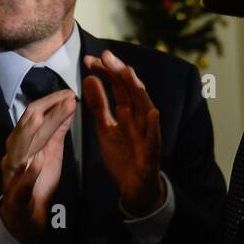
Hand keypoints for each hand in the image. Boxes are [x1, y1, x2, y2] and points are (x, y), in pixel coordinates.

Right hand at [0, 89, 75, 243]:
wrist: (25, 217)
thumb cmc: (36, 182)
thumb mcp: (50, 151)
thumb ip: (57, 129)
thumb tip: (68, 105)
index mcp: (23, 143)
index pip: (33, 115)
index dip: (50, 102)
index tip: (69, 92)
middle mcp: (14, 154)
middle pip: (26, 129)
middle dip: (45, 112)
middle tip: (66, 99)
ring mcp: (13, 175)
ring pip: (18, 152)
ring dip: (30, 136)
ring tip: (41, 121)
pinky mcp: (17, 195)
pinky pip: (21, 184)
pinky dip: (28, 174)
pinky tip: (36, 164)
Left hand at [83, 50, 163, 215]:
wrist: (133, 187)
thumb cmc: (122, 155)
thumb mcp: (105, 128)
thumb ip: (98, 106)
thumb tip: (89, 79)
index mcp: (128, 112)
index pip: (117, 86)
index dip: (105, 72)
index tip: (89, 59)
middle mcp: (139, 119)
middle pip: (131, 91)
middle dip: (119, 73)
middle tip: (105, 55)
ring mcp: (147, 135)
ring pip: (145, 108)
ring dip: (137, 90)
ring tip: (127, 72)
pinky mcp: (152, 153)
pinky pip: (155, 139)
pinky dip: (154, 126)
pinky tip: (152, 113)